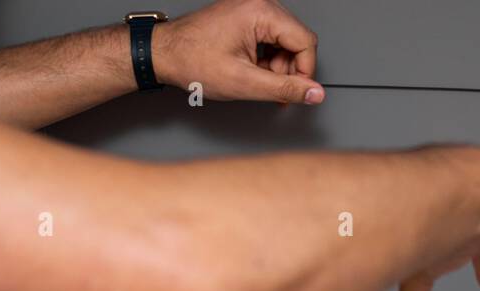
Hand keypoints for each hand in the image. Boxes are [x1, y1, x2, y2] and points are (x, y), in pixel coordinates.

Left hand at [153, 0, 323, 104]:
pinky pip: (270, 40)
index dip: (304, 73)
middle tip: (269, 89)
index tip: (295, 93)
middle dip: (288, 71)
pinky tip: (249, 70)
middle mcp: (259, 3)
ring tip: (253, 78)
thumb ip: (285, 89)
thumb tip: (314, 94)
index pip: (306, 42)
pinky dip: (265, 61)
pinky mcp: (246, 17)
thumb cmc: (193, 61)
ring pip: (285, 43)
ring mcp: (252, 8)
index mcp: (261, 11)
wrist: (165, 54)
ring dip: (276, 68)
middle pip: (297, 41)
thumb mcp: (244, 82)